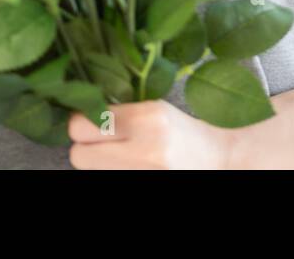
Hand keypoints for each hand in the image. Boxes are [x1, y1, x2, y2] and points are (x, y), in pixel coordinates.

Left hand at [67, 100, 235, 168]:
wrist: (215, 159)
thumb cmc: (182, 131)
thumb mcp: (155, 108)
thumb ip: (120, 111)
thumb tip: (80, 109)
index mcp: (148, 118)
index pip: (82, 126)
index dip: (81, 122)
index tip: (89, 118)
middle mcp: (145, 149)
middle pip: (78, 156)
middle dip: (85, 147)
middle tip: (99, 139)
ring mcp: (144, 173)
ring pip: (90, 170)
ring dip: (97, 161)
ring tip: (118, 152)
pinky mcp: (142, 185)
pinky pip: (108, 178)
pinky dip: (111, 171)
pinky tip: (128, 163)